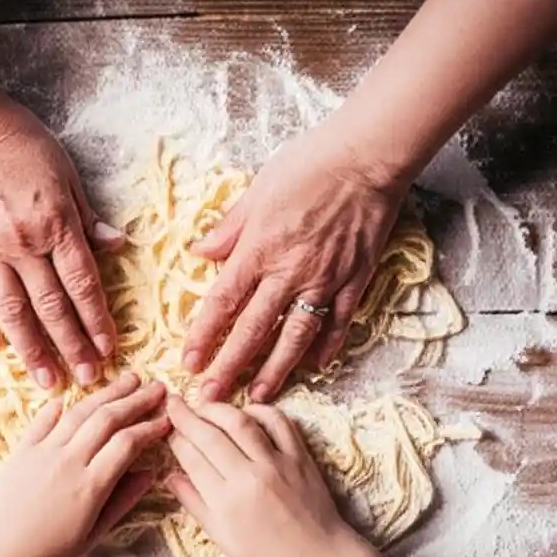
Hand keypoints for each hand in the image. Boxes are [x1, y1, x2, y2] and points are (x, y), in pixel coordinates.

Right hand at [0, 91, 125, 390]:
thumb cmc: (19, 141)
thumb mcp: (65, 171)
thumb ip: (86, 215)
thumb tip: (116, 245)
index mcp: (55, 223)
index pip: (83, 284)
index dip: (97, 320)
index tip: (109, 350)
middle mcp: (23, 243)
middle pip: (52, 306)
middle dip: (72, 346)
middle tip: (87, 380)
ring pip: (13, 311)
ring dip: (32, 349)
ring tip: (47, 380)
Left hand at [0, 373, 169, 556]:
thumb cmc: (47, 554)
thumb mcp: (92, 536)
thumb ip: (122, 501)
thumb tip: (148, 474)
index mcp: (90, 485)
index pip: (128, 443)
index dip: (150, 428)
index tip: (166, 419)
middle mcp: (68, 461)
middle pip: (108, 419)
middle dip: (136, 400)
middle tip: (157, 388)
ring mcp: (42, 452)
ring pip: (80, 412)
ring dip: (107, 393)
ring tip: (127, 381)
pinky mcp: (21, 450)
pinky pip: (43, 420)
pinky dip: (60, 406)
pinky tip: (72, 398)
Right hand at [163, 396, 367, 556]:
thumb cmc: (267, 555)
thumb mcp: (222, 537)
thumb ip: (194, 504)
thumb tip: (169, 476)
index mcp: (225, 502)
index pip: (191, 458)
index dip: (175, 439)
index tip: (169, 429)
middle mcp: (248, 478)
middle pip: (209, 435)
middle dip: (186, 417)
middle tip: (175, 404)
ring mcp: (276, 463)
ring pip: (239, 422)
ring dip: (217, 409)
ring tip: (204, 405)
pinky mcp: (299, 456)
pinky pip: (278, 422)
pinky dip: (259, 410)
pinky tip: (246, 411)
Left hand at [182, 131, 406, 401]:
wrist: (368, 158)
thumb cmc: (310, 164)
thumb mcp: (257, 190)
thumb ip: (229, 228)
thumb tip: (201, 252)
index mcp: (259, 250)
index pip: (223, 303)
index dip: (204, 337)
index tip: (188, 363)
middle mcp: (289, 273)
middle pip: (253, 330)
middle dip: (229, 367)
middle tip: (211, 398)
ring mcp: (324, 281)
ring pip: (294, 337)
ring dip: (274, 370)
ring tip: (258, 397)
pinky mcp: (355, 281)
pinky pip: (337, 323)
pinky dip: (325, 347)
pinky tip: (313, 366)